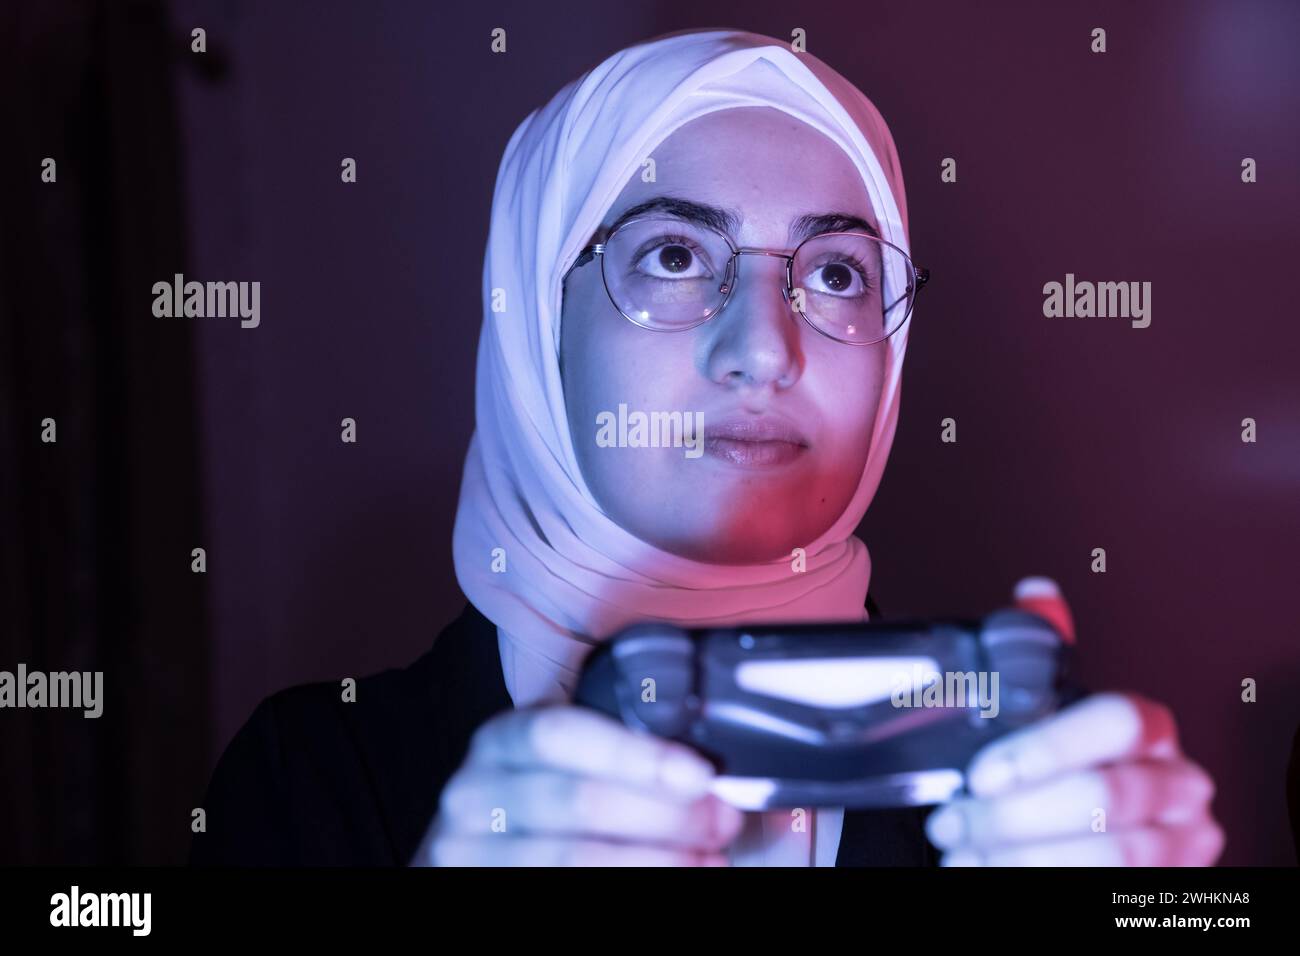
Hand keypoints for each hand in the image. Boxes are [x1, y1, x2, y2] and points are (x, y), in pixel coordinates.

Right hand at [412, 704, 744, 865]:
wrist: (525, 860)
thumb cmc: (570, 812)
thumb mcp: (594, 770)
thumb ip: (660, 765)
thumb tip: (757, 779)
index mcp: (505, 739)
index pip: (558, 733)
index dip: (632, 754)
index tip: (700, 774)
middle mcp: (475, 792)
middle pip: (574, 799)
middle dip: (665, 814)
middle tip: (722, 823)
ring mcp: (469, 851)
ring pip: (571, 858)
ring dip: (657, 861)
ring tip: (710, 860)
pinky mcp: (479, 889)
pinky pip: (562, 893)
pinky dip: (637, 888)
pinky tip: (677, 880)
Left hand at [924, 577, 1224, 865]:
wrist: (1085, 851)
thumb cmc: (1070, 780)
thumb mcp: (1057, 722)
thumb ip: (1048, 666)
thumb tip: (1037, 592)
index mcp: (1153, 733)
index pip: (1118, 722)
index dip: (1047, 748)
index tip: (982, 774)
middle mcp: (1180, 788)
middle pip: (1107, 796)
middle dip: (1015, 815)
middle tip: (954, 821)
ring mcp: (1181, 848)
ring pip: (1109, 854)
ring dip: (1019, 856)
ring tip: (961, 850)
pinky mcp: (1161, 893)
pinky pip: (1097, 890)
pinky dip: (1028, 881)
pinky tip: (982, 872)